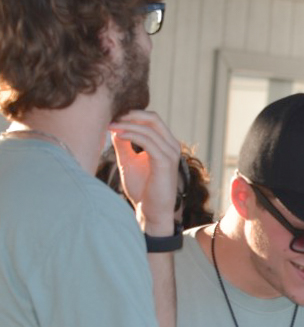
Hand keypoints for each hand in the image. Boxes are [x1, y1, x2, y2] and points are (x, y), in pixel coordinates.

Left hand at [107, 110, 181, 235]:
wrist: (151, 211)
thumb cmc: (142, 189)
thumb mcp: (129, 162)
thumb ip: (124, 145)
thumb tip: (115, 128)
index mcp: (165, 144)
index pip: (151, 120)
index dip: (132, 115)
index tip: (112, 117)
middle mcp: (172, 146)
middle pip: (153, 118)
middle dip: (131, 114)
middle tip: (111, 116)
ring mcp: (170, 153)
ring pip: (149, 128)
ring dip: (127, 125)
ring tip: (109, 126)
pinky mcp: (165, 162)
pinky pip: (148, 141)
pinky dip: (132, 135)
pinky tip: (118, 136)